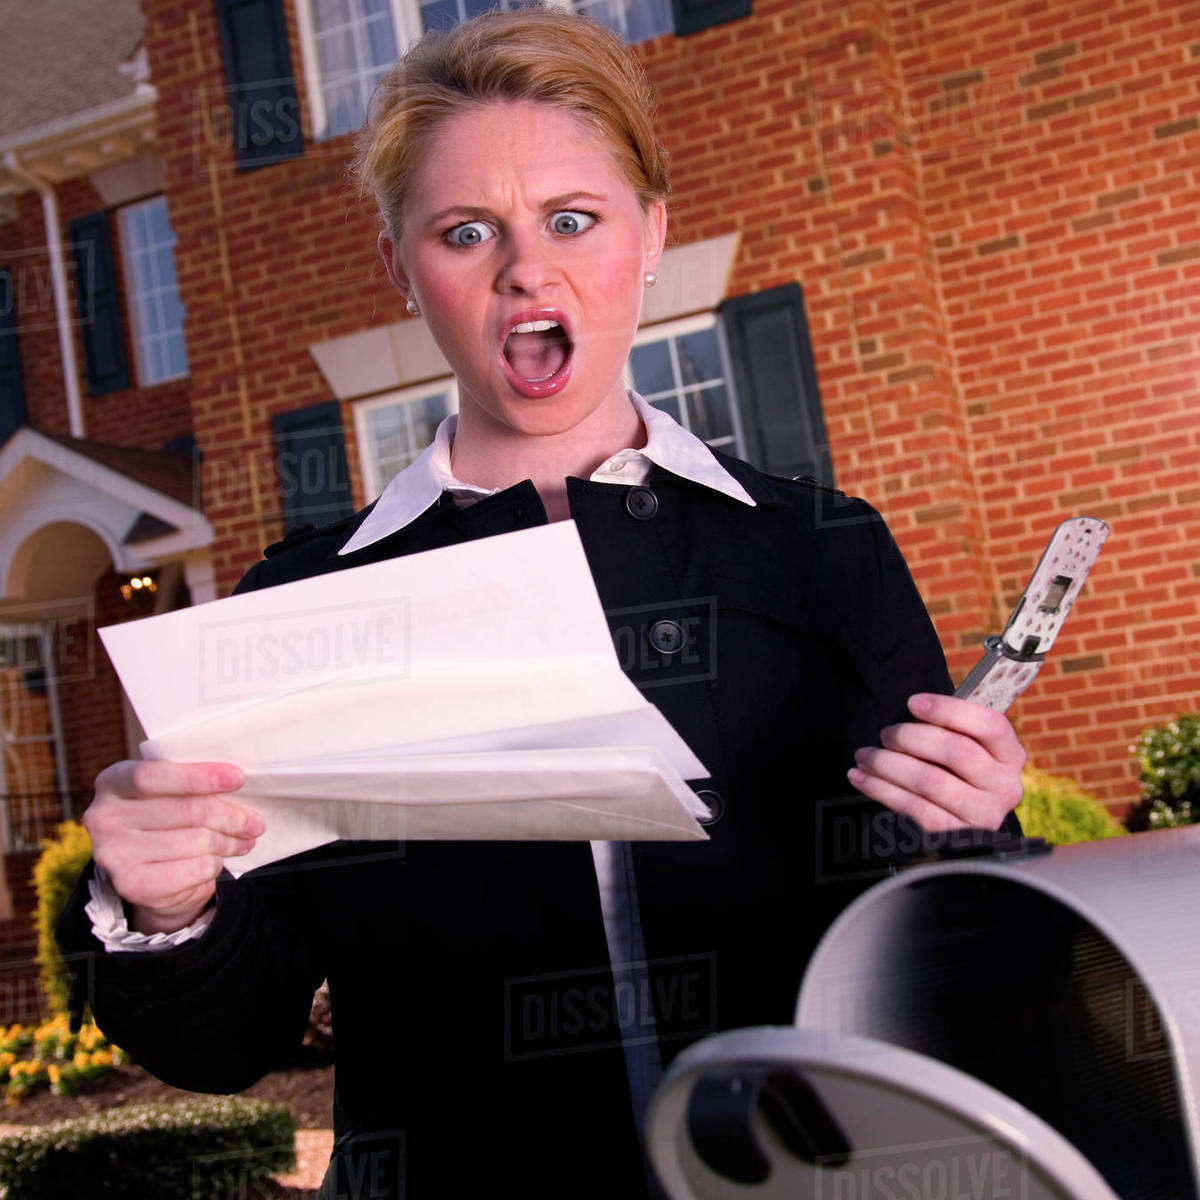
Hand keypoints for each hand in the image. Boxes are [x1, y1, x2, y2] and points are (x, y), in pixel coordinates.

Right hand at [83, 761, 263, 935]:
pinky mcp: (131, 885)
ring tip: (242, 840)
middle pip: (186, 811)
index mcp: (112, 781)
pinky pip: (193, 870)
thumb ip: (192, 781)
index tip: (238, 778)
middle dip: (230, 816)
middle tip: (255, 822)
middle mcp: (104, 817)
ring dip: (228, 842)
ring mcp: (113, 854)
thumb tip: (239, 783)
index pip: (154, 776)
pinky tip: (216, 860)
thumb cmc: (165, 815)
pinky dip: (213, 865)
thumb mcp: (170, 790)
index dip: (199, 777)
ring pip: (196, 842)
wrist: (144, 867)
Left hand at [847, 693, 1024, 832]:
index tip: (913, 703)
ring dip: (887, 764)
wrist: (960, 824)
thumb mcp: (963, 746)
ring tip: (864, 755)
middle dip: (911, 737)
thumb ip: (949, 728)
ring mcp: (983, 814)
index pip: (990, 725)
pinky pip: (913, 808)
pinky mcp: (955, 835)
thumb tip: (912, 708)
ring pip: (929, 780)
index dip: (949, 710)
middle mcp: (1005, 786)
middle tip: (886, 734)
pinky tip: (860, 777)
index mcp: (1010, 756)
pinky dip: (880, 788)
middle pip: (956, 751)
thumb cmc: (953, 772)